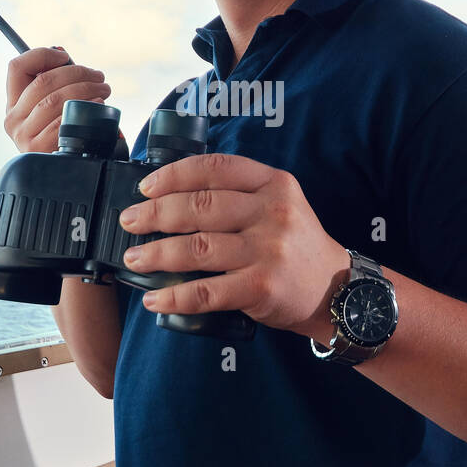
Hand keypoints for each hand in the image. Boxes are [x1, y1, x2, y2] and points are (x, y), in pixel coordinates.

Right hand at [4, 46, 120, 152]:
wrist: (64, 173)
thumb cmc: (62, 134)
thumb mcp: (52, 108)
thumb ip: (53, 84)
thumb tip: (61, 56)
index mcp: (13, 103)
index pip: (17, 67)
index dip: (42, 55)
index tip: (65, 56)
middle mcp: (12, 118)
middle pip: (43, 81)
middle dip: (77, 72)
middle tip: (99, 76)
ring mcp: (23, 136)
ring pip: (54, 100)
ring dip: (85, 89)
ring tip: (104, 90)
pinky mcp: (39, 150)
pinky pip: (61, 124)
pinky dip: (84, 111)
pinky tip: (99, 107)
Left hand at [117, 153, 347, 336]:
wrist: (337, 289)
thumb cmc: (297, 245)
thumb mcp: (280, 204)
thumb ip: (239, 194)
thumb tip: (172, 196)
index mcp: (274, 184)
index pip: (215, 169)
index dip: (174, 175)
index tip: (146, 187)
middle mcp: (273, 212)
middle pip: (200, 207)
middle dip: (155, 214)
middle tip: (130, 221)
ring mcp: (268, 250)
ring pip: (198, 248)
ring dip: (157, 254)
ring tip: (134, 259)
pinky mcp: (262, 287)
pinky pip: (207, 291)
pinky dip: (175, 296)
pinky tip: (155, 298)